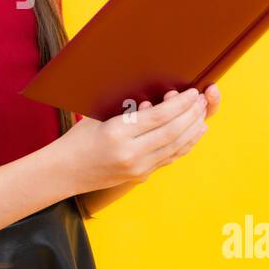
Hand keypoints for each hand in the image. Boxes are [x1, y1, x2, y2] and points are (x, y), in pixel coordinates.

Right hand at [57, 84, 218, 193]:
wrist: (64, 172)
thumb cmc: (78, 139)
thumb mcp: (99, 117)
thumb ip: (127, 110)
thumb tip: (155, 100)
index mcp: (117, 133)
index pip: (158, 117)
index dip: (179, 104)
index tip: (192, 92)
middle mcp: (130, 154)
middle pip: (172, 132)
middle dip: (191, 114)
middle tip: (202, 100)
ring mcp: (138, 168)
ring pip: (175, 147)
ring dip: (193, 129)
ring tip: (203, 114)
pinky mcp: (141, 176)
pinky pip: (169, 158)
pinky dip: (185, 144)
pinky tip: (194, 132)